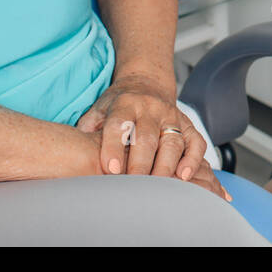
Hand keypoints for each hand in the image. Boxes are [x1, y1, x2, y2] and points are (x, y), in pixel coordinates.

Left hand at [76, 73, 214, 188]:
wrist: (146, 84)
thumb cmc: (118, 105)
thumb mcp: (99, 108)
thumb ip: (88, 126)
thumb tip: (76, 149)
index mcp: (125, 104)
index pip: (119, 124)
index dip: (114, 146)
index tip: (111, 169)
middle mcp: (150, 108)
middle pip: (147, 137)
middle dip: (140, 163)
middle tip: (134, 186)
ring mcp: (171, 116)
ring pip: (173, 141)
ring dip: (166, 165)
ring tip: (159, 187)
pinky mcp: (187, 124)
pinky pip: (195, 142)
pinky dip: (192, 159)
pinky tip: (183, 176)